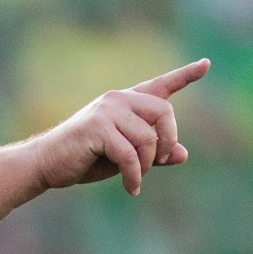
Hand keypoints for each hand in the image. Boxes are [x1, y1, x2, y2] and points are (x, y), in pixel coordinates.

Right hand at [31, 58, 209, 195]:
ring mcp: (107, 111)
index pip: (161, 85)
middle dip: (166, 143)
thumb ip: (154, 153)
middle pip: (165, 113)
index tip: (206, 64)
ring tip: (135, 179)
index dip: (186, 75)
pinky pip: (131, 155)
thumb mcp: (126, 157)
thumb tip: (183, 154)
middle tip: (155, 164)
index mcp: (126, 101)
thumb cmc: (86, 159)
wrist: (46, 164)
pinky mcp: (98, 128)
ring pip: (148, 139)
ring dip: (147, 165)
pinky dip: (135, 176)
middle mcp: (118, 99)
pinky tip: (132, 189)